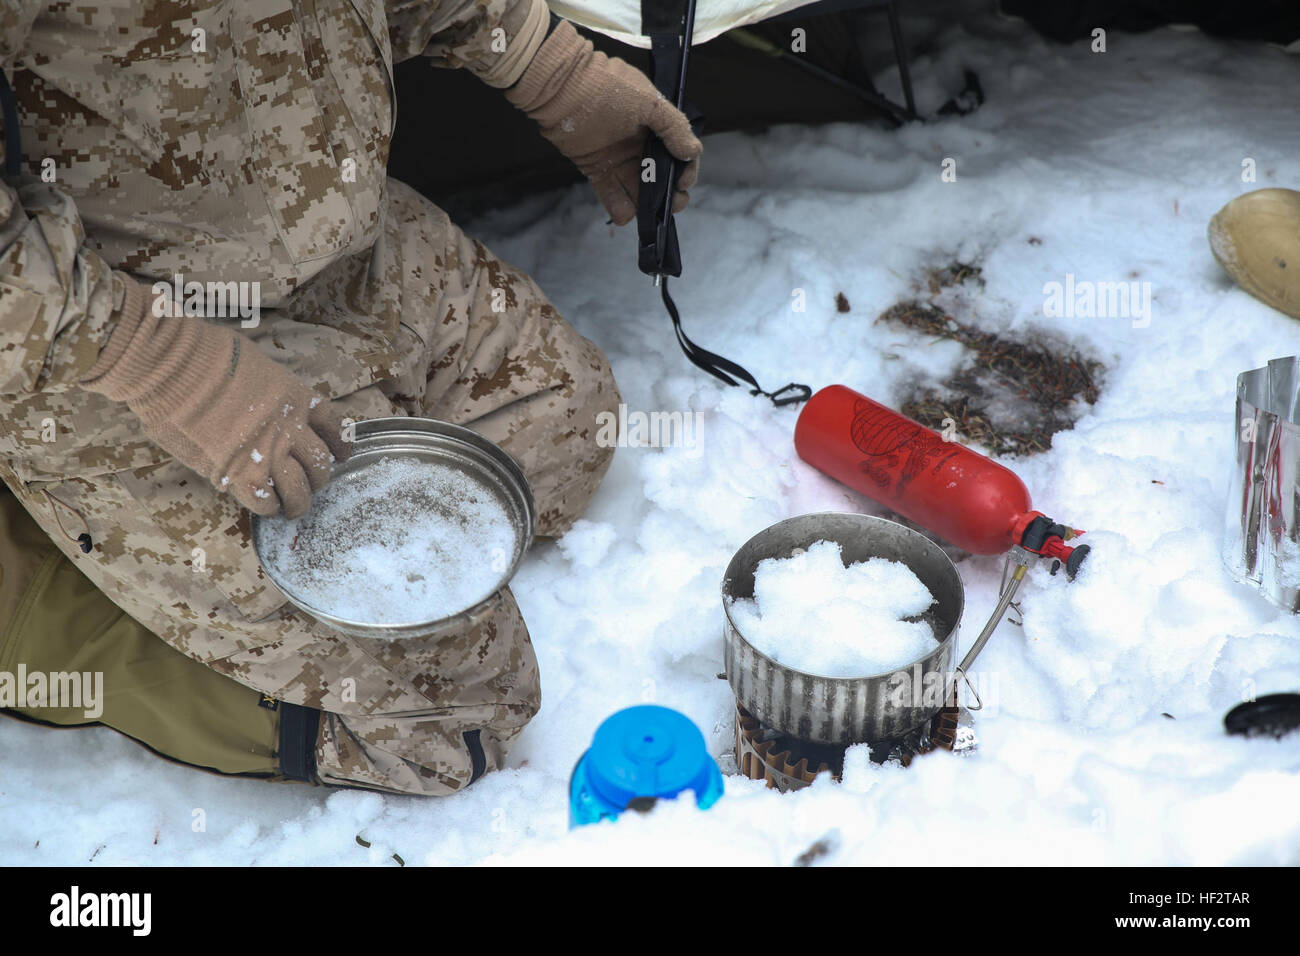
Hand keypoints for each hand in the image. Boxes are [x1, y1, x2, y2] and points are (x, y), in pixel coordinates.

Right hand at [80, 279, 350, 517]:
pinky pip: (266, 501)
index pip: (333, 426)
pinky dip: (269, 507)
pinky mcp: (240, 473)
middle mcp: (290, 427)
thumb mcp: (256, 366)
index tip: (342, 454)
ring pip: (300, 489)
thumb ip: (267, 391)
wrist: (174, 367)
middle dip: (318, 478)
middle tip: (309, 485)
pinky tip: (266, 505)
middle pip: (320, 463)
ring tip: (293, 507)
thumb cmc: (205, 356)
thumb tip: (260, 403)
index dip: (340, 444)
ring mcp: (268, 452)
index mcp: (296, 398)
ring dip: (299, 501)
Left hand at [506, 20, 701, 224]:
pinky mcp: (595, 167)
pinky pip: (610, 191)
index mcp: (654, 123)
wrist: (562, 88)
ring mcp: (617, 156)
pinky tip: (626, 216)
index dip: (685, 169)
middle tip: (673, 205)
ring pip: (636, 186)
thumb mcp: (649, 102)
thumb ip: (674, 127)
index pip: (677, 150)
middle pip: (658, 173)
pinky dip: (618, 205)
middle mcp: (638, 141)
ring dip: (645, 203)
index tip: (684, 183)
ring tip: (651, 216)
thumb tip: (693, 152)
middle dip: (668, 192)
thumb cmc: (607, 87)